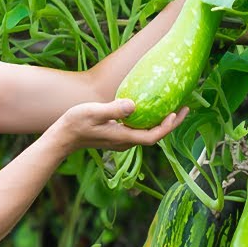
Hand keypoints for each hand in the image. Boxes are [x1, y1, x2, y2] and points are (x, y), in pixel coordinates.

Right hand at [50, 100, 188, 152]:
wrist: (62, 138)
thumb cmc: (76, 124)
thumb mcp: (94, 112)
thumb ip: (114, 109)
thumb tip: (133, 104)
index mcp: (123, 137)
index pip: (153, 136)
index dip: (167, 127)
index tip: (176, 113)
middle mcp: (125, 141)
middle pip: (155, 135)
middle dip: (171, 122)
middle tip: (185, 107)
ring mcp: (121, 140)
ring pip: (147, 132)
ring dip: (161, 121)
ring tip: (172, 106)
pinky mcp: (116, 135)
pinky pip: (138, 129)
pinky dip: (148, 120)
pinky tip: (149, 108)